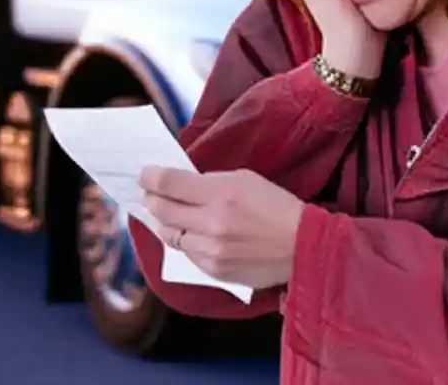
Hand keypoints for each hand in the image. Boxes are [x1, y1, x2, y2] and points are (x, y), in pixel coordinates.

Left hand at [138, 165, 306, 290]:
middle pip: (162, 209)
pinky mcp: (214, 271)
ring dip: (163, 222)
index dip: (149, 177)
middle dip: (150, 199)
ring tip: (163, 214)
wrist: (303, 246)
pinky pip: (187, 254)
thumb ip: (209, 181)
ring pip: (170, 235)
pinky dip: (184, 241)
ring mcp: (211, 251)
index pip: (168, 183)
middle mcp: (210, 223)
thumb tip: (179, 184)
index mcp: (220, 194)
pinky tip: (187, 233)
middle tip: (147, 194)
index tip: (143, 175)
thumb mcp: (244, 179)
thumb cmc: (276, 205)